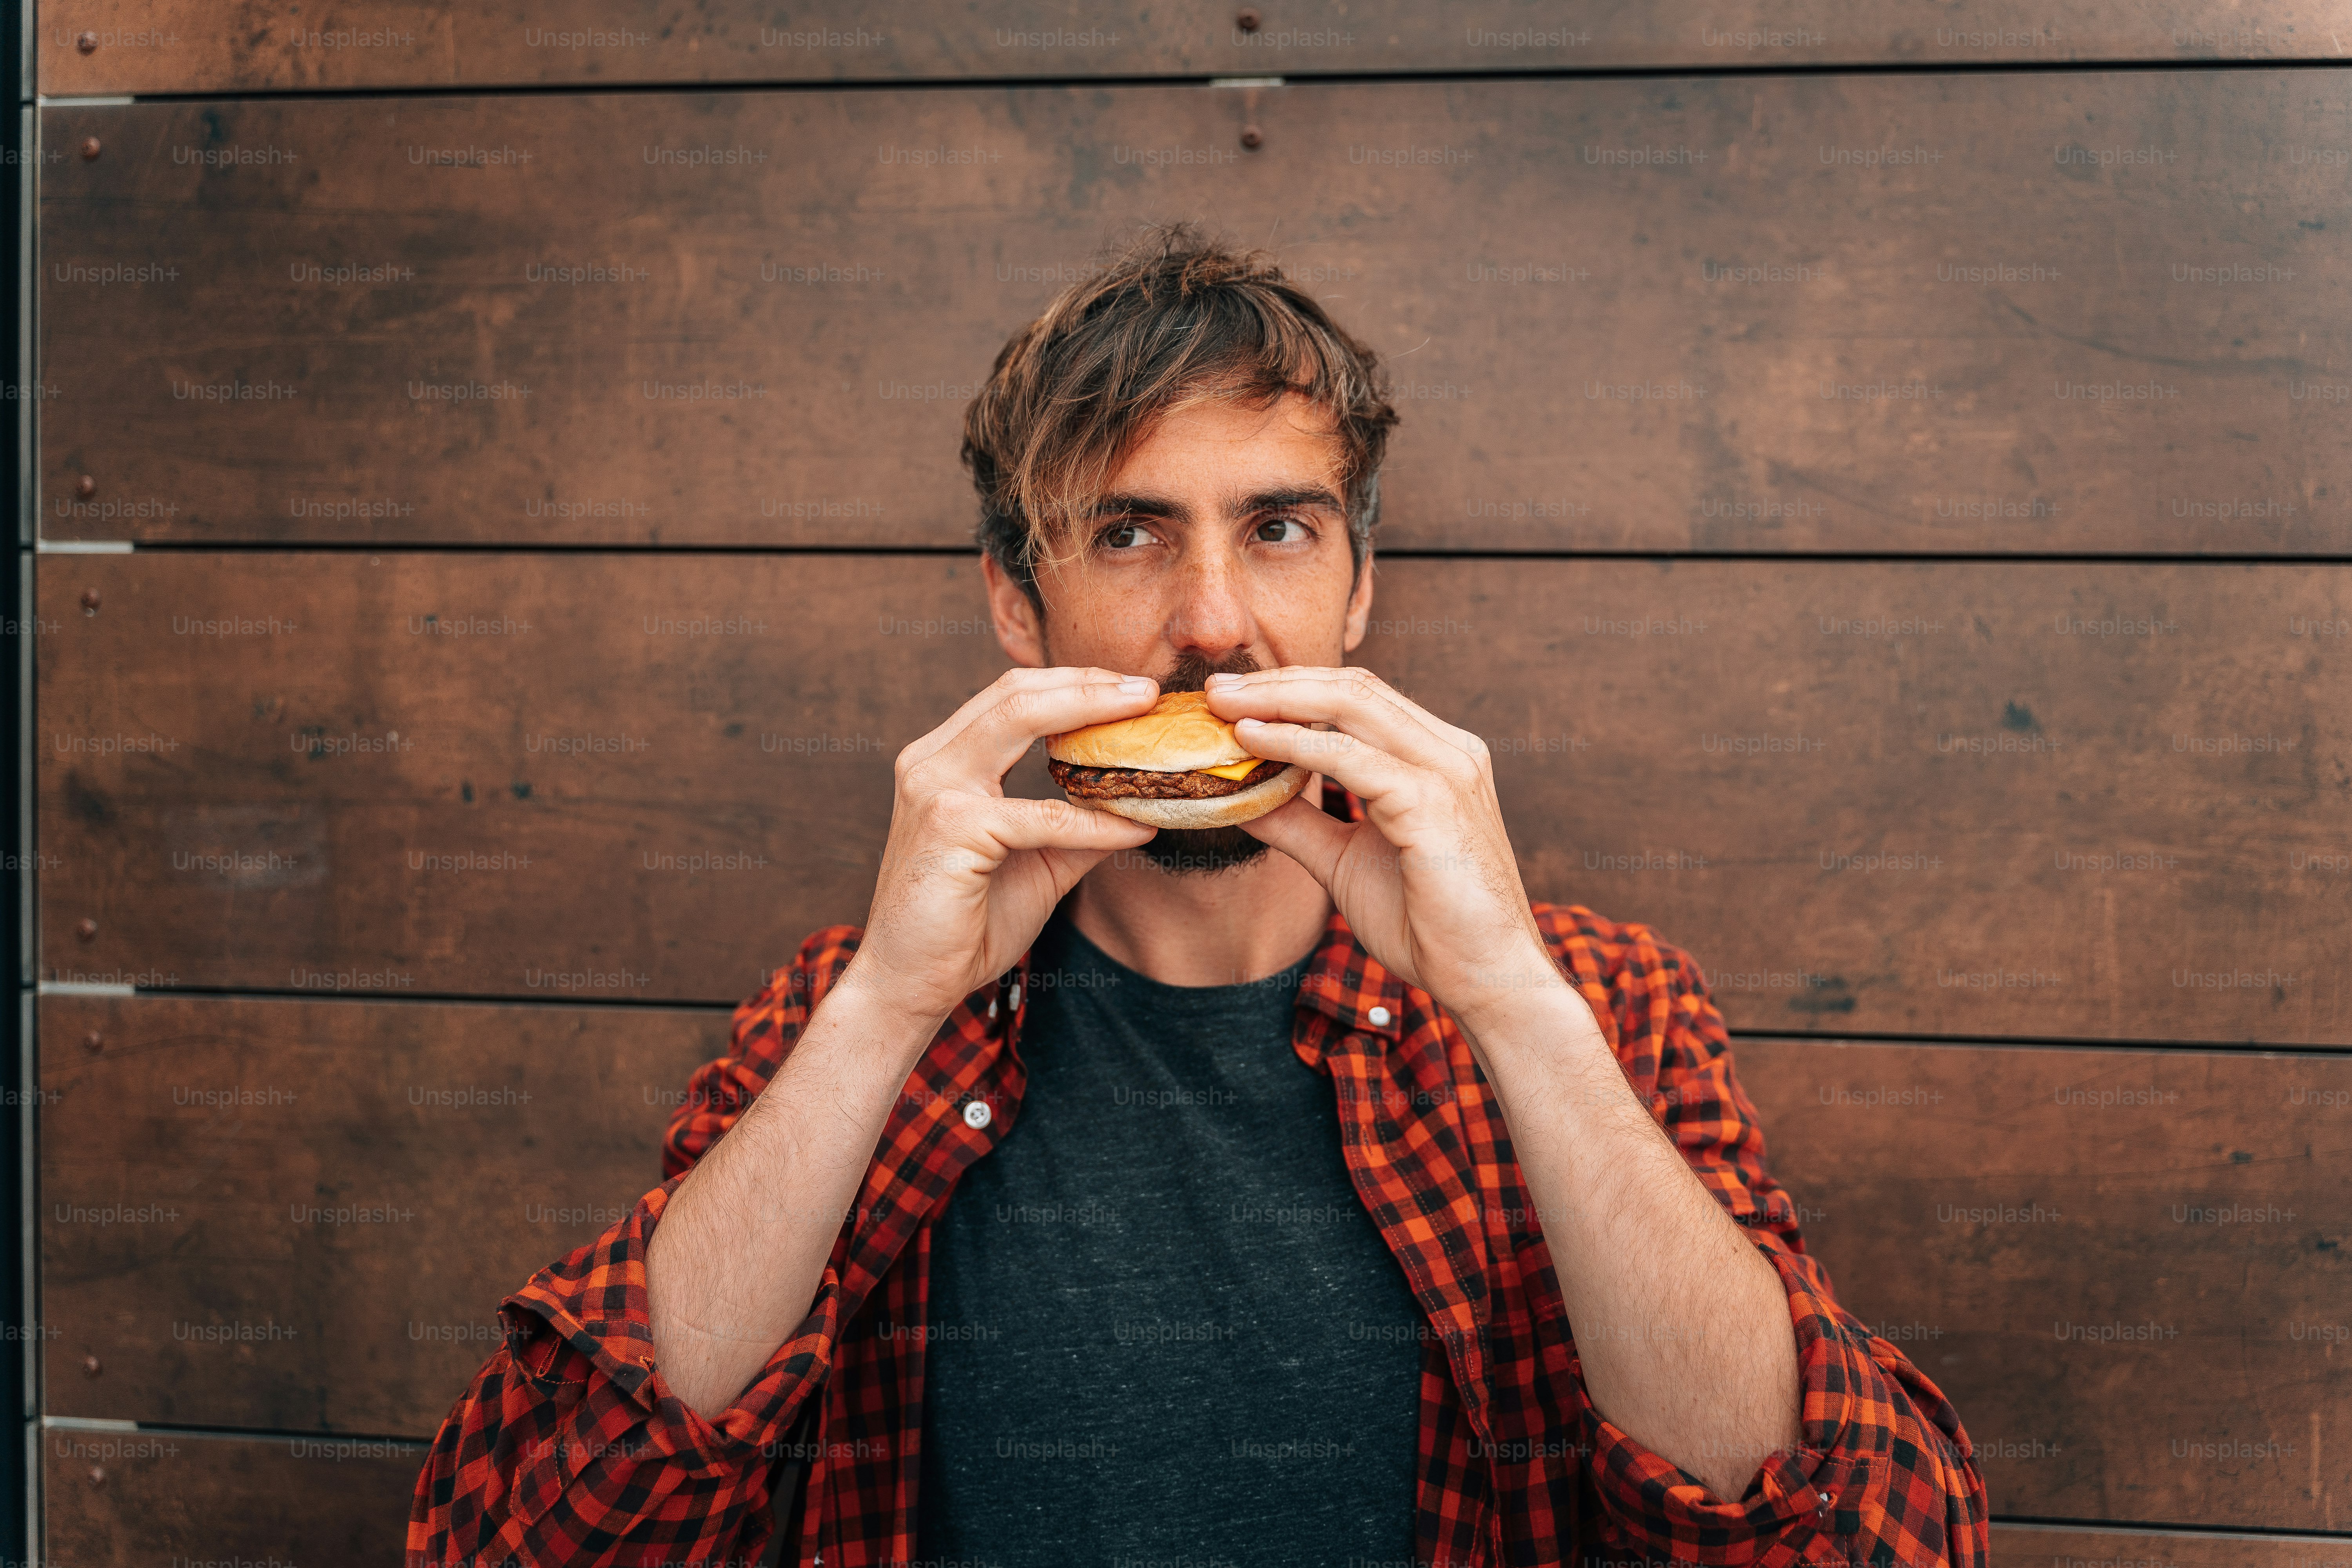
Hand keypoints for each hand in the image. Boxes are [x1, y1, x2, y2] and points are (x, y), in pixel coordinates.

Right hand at [845, 667, 1161, 1033]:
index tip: (1132, 689)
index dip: (1074, 683)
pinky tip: (1135, 829)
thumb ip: (1078, 826)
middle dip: (1088, 682)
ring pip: (1021, 720)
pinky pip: (1043, 815)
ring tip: (1145, 718)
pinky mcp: (951, 826)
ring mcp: (934, 788)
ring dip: (1090, 712)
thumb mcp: (1036, 863)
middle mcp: (930, 761)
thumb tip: (1139, 807)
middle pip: (1017, 692)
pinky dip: (1095, 821)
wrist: (908, 981)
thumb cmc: (965, 924)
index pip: (1011, 696)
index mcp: (942, 760)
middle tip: (1147, 689)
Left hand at [1205, 667, 1590, 1046]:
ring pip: (1353, 706)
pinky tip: (1253, 741)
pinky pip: (1353, 759)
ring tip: (1223, 705)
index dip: (1292, 687)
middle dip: (1278, 682)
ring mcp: (1447, 772)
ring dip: (1280, 700)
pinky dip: (1297, 744)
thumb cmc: (1425, 923)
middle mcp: (1449, 750)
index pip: (1358, 697)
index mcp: (1436, 756)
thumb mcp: (1343, 859)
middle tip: (1214, 688)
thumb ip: (1298, 822)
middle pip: (1353, 687)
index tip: (1232, 695)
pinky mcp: (1434, 804)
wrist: (1483, 978)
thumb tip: (1239, 797)